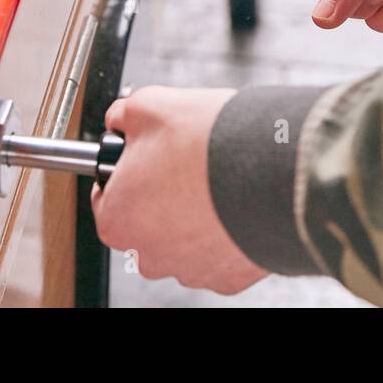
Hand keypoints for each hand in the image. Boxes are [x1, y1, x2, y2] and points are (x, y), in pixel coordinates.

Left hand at [91, 86, 267, 294]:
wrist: (275, 168)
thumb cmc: (209, 143)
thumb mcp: (149, 105)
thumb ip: (122, 116)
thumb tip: (121, 120)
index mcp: (118, 218)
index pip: (108, 196)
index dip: (127, 169)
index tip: (145, 157)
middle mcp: (148, 255)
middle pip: (146, 222)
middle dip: (162, 194)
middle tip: (186, 162)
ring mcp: (190, 271)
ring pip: (183, 240)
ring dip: (195, 214)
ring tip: (216, 179)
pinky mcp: (228, 277)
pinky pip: (220, 252)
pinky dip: (225, 230)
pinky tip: (235, 202)